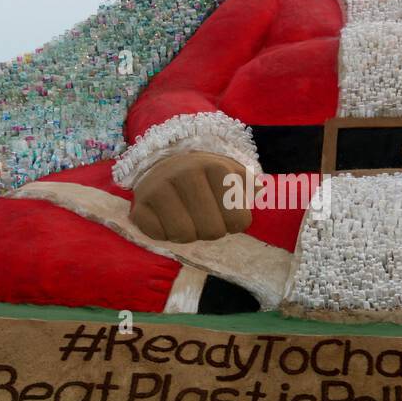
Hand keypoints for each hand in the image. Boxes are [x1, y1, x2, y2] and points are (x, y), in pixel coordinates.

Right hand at [130, 152, 251, 242]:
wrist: (165, 164)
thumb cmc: (207, 177)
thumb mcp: (235, 175)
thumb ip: (253, 188)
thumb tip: (262, 194)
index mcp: (215, 167)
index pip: (238, 221)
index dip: (234, 223)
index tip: (226, 212)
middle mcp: (185, 173)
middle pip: (212, 231)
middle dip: (212, 230)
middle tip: (204, 217)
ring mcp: (158, 188)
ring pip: (184, 236)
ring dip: (189, 234)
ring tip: (187, 219)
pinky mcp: (139, 205)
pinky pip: (158, 235)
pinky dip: (164, 234)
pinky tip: (166, 219)